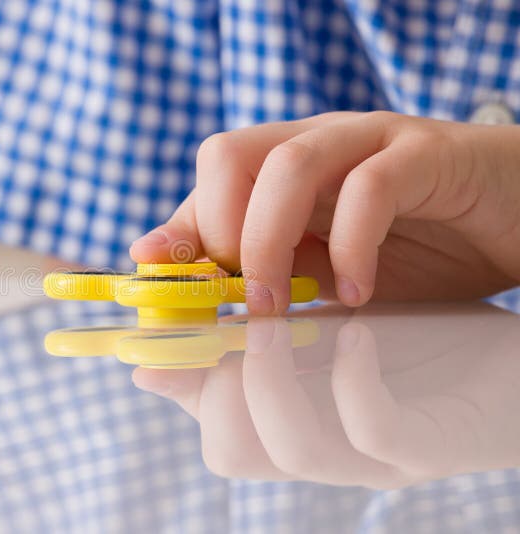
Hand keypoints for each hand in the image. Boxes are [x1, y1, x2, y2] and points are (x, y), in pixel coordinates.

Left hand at [130, 112, 519, 313]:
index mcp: (284, 172)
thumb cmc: (416, 252)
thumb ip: (259, 282)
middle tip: (241, 303)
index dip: (178, 231)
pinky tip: (357, 292)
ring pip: (290, 162)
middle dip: (218, 233)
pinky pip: (373, 184)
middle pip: (229, 155)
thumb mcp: (323, 277)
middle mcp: (318, 146)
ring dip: (268, 240)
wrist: (513, 224)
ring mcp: (370, 143)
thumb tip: (172, 294)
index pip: (208, 182)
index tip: (160, 283)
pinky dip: (352, 243)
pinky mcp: (426, 154)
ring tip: (279, 306)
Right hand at [131, 302, 519, 488]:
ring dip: (271, 378)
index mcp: (295, 420)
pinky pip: (373, 432)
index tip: (162, 320)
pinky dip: (352, 378)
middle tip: (231, 319)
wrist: (511, 357)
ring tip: (276, 320)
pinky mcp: (435, 446)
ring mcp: (378, 458)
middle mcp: (327, 447)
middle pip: (234, 450)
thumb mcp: (322, 318)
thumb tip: (154, 344)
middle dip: (216, 382)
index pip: (213, 427)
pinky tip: (359, 330)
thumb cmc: (419, 330)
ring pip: (295, 449)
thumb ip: (249, 325)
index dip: (176, 378)